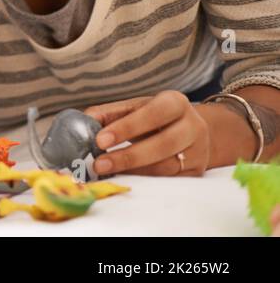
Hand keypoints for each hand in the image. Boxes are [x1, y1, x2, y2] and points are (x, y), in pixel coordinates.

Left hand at [84, 90, 210, 175]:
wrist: (191, 131)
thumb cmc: (155, 117)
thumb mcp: (135, 108)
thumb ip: (109, 114)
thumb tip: (83, 122)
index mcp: (176, 102)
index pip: (152, 114)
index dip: (127, 127)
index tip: (100, 140)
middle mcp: (193, 126)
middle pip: (163, 144)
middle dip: (128, 156)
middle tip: (99, 164)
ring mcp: (199, 151)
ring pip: (167, 166)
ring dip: (134, 171)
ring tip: (107, 172)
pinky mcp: (197, 172)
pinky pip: (170, 179)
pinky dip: (145, 180)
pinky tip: (125, 178)